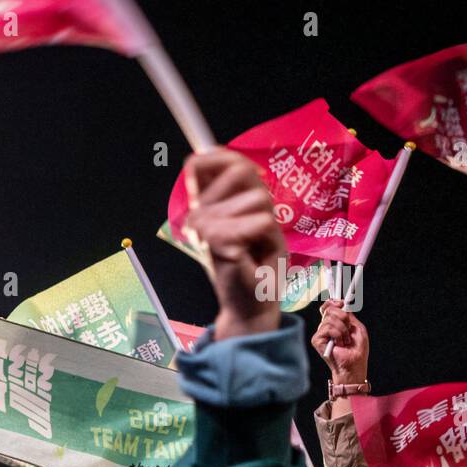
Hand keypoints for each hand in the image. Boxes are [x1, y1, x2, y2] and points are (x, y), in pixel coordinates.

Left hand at [183, 148, 285, 339]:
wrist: (243, 308)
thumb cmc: (229, 271)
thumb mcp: (208, 234)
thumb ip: (205, 205)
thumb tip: (193, 165)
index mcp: (241, 202)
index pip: (234, 163)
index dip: (214, 159)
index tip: (191, 166)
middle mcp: (258, 208)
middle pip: (245, 171)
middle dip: (216, 191)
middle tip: (198, 217)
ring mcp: (269, 224)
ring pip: (256, 198)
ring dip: (222, 219)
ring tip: (209, 242)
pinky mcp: (276, 242)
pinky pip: (260, 222)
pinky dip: (232, 235)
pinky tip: (225, 251)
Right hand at [311, 300, 368, 382]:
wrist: (354, 363)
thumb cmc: (357, 349)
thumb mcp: (356, 327)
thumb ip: (348, 314)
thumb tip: (340, 303)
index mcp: (334, 323)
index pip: (327, 307)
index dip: (333, 303)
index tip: (342, 304)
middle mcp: (325, 327)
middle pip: (330, 310)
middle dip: (344, 318)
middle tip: (348, 330)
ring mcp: (320, 333)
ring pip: (330, 319)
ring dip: (343, 330)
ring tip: (345, 340)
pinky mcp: (316, 340)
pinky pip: (328, 328)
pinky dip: (338, 335)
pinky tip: (339, 343)